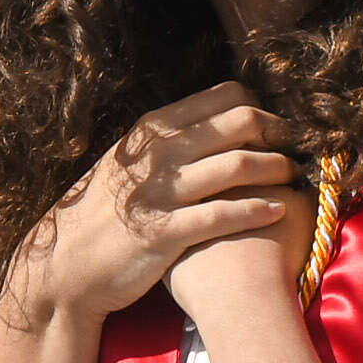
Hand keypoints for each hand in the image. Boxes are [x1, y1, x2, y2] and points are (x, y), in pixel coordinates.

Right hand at [8, 84, 296, 326]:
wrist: (64, 266)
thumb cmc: (100, 215)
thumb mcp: (126, 163)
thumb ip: (166, 142)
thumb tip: (214, 124)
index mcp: (151, 129)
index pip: (224, 96)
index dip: (262, 106)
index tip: (279, 125)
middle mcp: (157, 153)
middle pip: (240, 122)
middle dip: (279, 132)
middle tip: (298, 147)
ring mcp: (160, 192)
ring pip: (238, 165)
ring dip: (277, 169)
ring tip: (293, 177)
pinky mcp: (164, 232)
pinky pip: (223, 215)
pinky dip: (257, 211)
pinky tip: (277, 212)